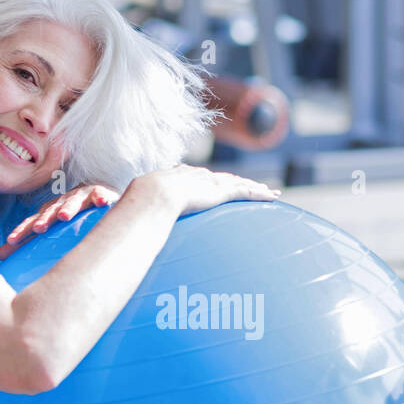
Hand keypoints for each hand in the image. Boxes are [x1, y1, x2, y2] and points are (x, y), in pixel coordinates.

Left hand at [0, 184, 119, 260]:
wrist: (98, 197)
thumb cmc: (71, 218)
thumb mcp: (50, 230)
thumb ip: (27, 242)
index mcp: (47, 212)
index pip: (32, 222)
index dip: (22, 230)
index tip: (11, 241)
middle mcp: (61, 203)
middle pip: (50, 211)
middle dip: (44, 219)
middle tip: (39, 228)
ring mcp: (80, 196)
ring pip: (72, 202)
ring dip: (68, 208)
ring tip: (64, 216)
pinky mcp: (99, 193)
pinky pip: (99, 195)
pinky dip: (100, 197)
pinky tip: (101, 202)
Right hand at [134, 165, 280, 217]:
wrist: (152, 195)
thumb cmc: (142, 204)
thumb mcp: (142, 207)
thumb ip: (142, 214)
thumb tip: (131, 228)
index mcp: (180, 177)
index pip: (201, 179)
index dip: (212, 182)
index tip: (220, 185)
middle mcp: (198, 176)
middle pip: (225, 179)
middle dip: (240, 182)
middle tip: (254, 186)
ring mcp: (210, 182)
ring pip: (240, 184)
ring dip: (256, 188)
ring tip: (270, 192)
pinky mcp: (220, 191)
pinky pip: (246, 191)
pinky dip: (260, 193)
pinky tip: (273, 196)